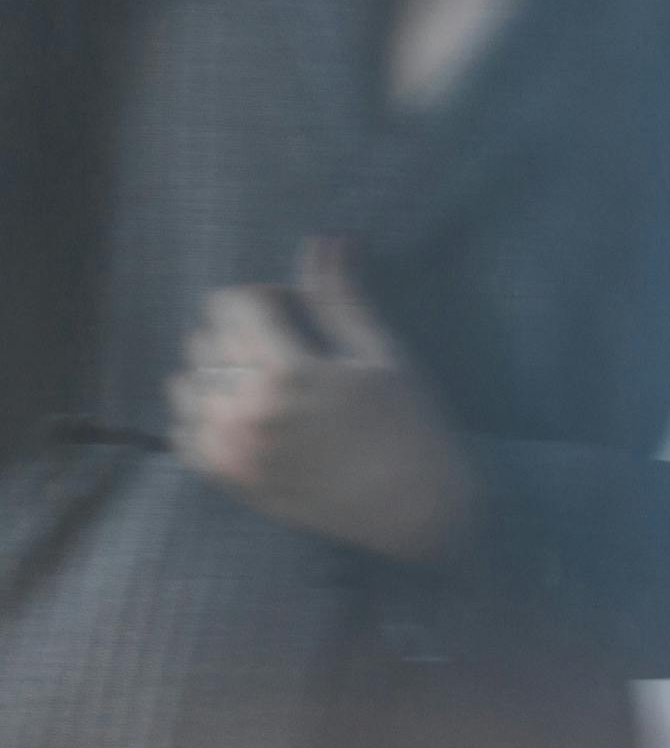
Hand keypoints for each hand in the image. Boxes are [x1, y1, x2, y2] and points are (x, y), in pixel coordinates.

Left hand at [167, 237, 475, 563]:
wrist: (411, 507)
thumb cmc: (407, 424)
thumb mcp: (380, 354)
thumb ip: (340, 298)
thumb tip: (324, 240)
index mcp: (289, 372)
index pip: (233, 304)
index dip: (264, 296)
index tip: (296, 310)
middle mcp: (247, 411)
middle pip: (206, 338)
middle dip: (241, 329)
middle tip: (288, 344)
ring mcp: (229, 450)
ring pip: (185, 382)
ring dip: (216, 369)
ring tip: (263, 381)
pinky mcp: (225, 479)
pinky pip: (181, 430)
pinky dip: (201, 413)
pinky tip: (242, 412)